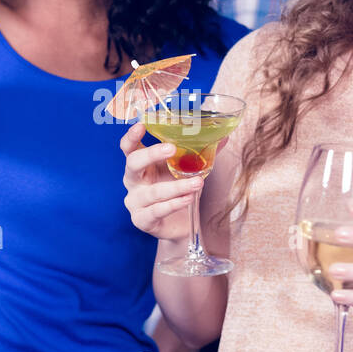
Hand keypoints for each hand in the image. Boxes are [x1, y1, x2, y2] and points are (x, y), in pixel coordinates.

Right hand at [120, 121, 204, 242]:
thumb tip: (223, 136)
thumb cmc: (180, 192)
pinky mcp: (142, 220)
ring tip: (198, 183)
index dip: (131, 137)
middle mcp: (134, 182)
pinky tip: (188, 199)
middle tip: (171, 149)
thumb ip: (201, 154)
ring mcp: (135, 202)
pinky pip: (157, 211)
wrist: (182, 226)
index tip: (141, 125)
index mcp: (142, 165)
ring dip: (176, 186)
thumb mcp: (188, 171)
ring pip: (152, 192)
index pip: (129, 148)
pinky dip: (174, 204)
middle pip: (133, 164)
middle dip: (151, 154)